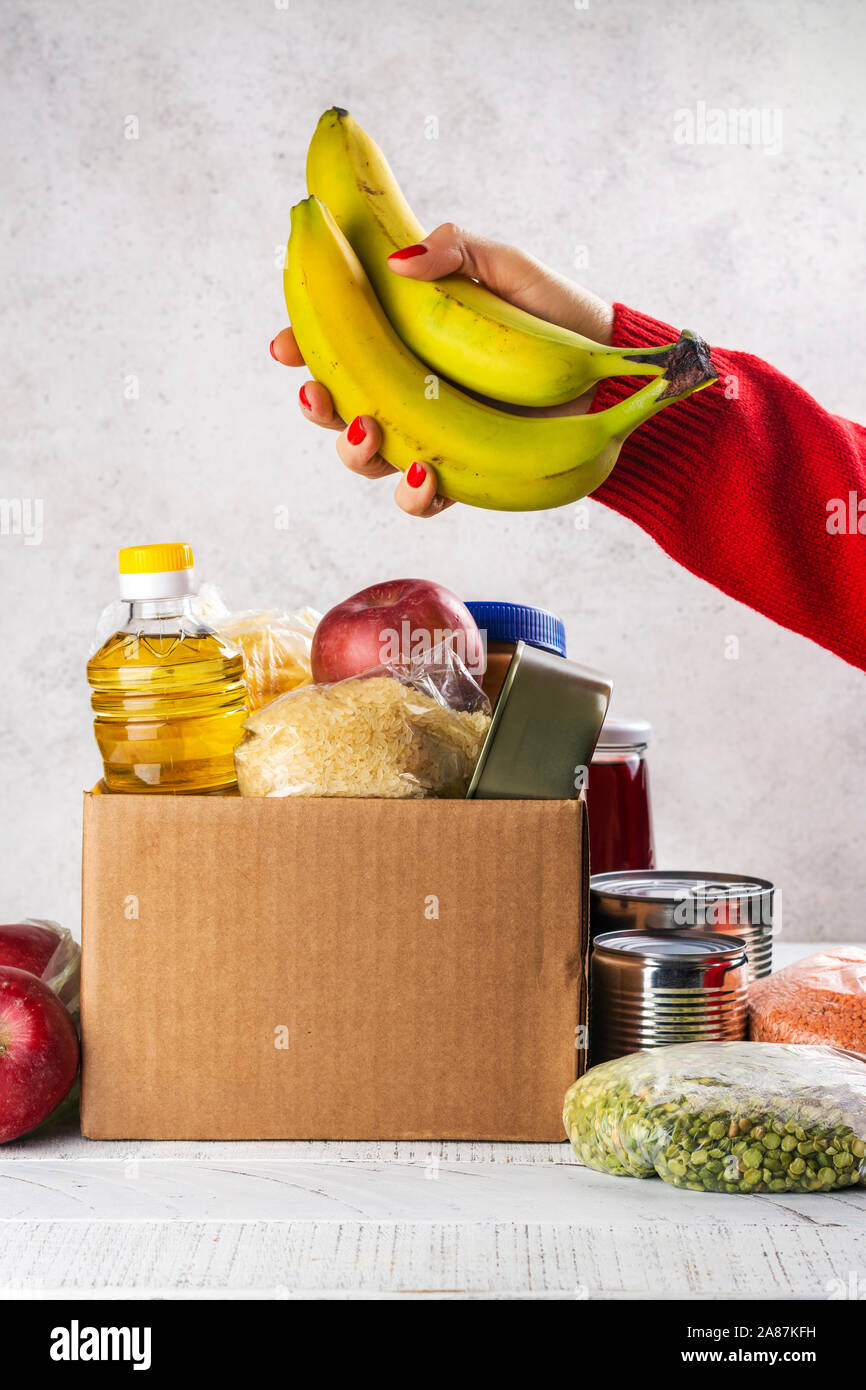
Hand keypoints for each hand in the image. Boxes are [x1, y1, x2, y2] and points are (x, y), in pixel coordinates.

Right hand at [270, 223, 614, 517]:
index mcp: (403, 339)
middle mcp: (408, 392)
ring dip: (355, 451)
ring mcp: (431, 438)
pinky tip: (426, 474)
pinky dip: (415, 494)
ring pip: (368, 459)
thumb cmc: (553, 316)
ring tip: (369, 431)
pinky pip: (423, 499)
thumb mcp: (506, 267)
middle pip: (338, 407)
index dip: (302, 348)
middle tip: (320, 393)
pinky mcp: (461, 477)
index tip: (285, 344)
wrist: (610, 372)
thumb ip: (457, 251)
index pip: (338, 345)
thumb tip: (399, 260)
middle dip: (318, 405)